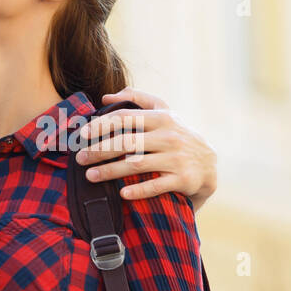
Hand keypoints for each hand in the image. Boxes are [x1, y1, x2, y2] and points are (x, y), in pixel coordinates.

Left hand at [74, 86, 217, 212]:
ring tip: (90, 176)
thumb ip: (136, 99)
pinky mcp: (183, 180)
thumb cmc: (177, 134)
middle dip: (100, 150)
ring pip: (137, 164)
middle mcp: (169, 136)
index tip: (83, 134)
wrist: (209, 164)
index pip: (125, 118)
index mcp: (161, 118)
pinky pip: (157, 185)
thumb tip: (105, 98)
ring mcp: (176, 158)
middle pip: (127, 142)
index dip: (102, 125)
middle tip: (80, 158)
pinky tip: (122, 193)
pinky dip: (139, 190)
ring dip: (111, 171)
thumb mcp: (163, 112)